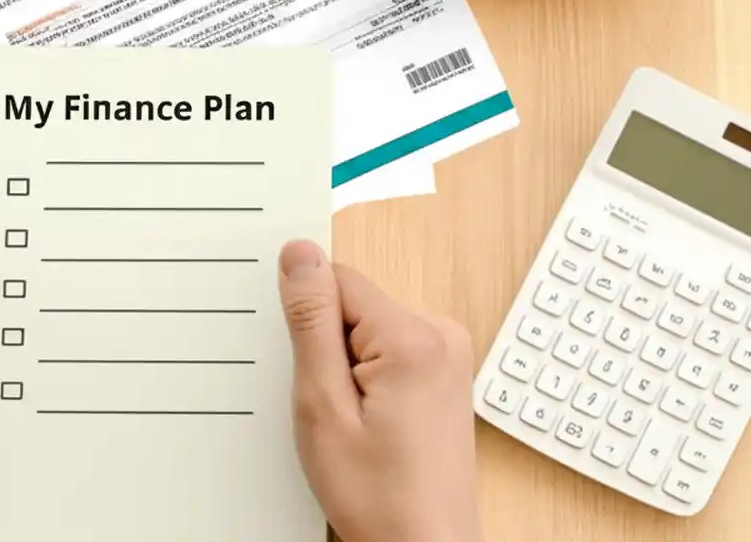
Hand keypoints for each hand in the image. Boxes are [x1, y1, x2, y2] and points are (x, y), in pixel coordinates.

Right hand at [278, 240, 481, 541]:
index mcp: (414, 337)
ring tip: (356, 422)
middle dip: (329, 348)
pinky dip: (368, 379)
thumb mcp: (322, 406)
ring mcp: (449, 354)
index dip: (309, 325)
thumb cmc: (378, 496)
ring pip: (368, 328)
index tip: (313, 374)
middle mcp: (443, 335)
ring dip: (348, 367)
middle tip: (334, 408)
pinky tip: (371, 422)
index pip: (336, 280)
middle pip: (355, 304)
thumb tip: (300, 254)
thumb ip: (311, 322)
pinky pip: (388, 349)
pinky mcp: (445, 372)